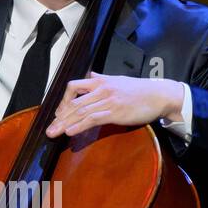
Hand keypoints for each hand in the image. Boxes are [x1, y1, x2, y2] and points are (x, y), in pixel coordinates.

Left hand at [44, 73, 182, 137]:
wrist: (159, 94)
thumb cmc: (139, 89)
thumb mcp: (117, 79)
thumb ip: (101, 78)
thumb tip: (91, 74)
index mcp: (100, 81)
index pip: (74, 87)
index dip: (63, 100)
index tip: (58, 113)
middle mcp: (101, 89)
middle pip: (74, 103)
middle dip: (59, 117)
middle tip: (48, 128)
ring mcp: (108, 100)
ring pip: (80, 112)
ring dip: (65, 124)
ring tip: (53, 133)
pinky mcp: (115, 112)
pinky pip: (93, 119)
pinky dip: (80, 126)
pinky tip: (70, 132)